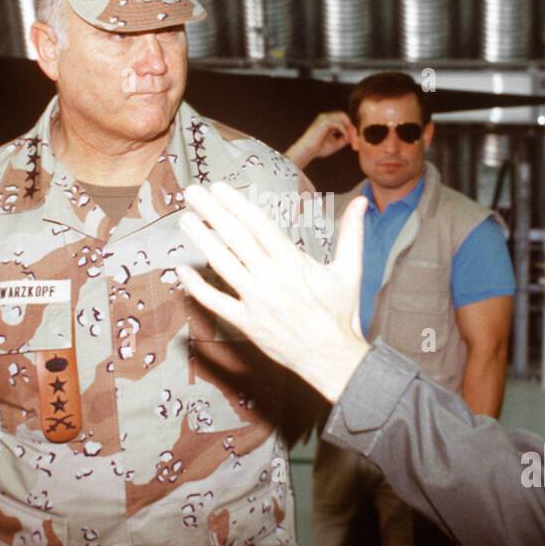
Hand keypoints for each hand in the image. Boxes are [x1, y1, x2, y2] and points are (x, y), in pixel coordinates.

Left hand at [176, 182, 370, 403]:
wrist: (333, 357)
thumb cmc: (341, 313)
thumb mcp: (351, 269)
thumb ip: (352, 233)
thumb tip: (363, 203)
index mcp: (294, 263)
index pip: (260, 226)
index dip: (237, 205)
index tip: (219, 188)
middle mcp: (271, 278)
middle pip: (236, 239)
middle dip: (212, 213)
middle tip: (192, 193)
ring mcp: (256, 301)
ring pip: (223, 265)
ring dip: (202, 241)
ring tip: (186, 220)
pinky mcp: (246, 322)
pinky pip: (216, 303)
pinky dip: (197, 287)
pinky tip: (182, 270)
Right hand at [284, 111, 354, 168]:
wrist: (307, 151)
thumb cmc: (318, 149)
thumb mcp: (335, 144)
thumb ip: (344, 139)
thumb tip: (353, 137)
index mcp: (328, 121)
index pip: (343, 120)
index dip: (350, 129)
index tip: (355, 140)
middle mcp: (326, 117)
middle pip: (344, 116)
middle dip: (351, 127)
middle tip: (355, 138)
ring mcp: (324, 118)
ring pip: (343, 118)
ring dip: (349, 129)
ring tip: (351, 139)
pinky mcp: (324, 122)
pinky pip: (339, 124)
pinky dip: (344, 131)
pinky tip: (346, 139)